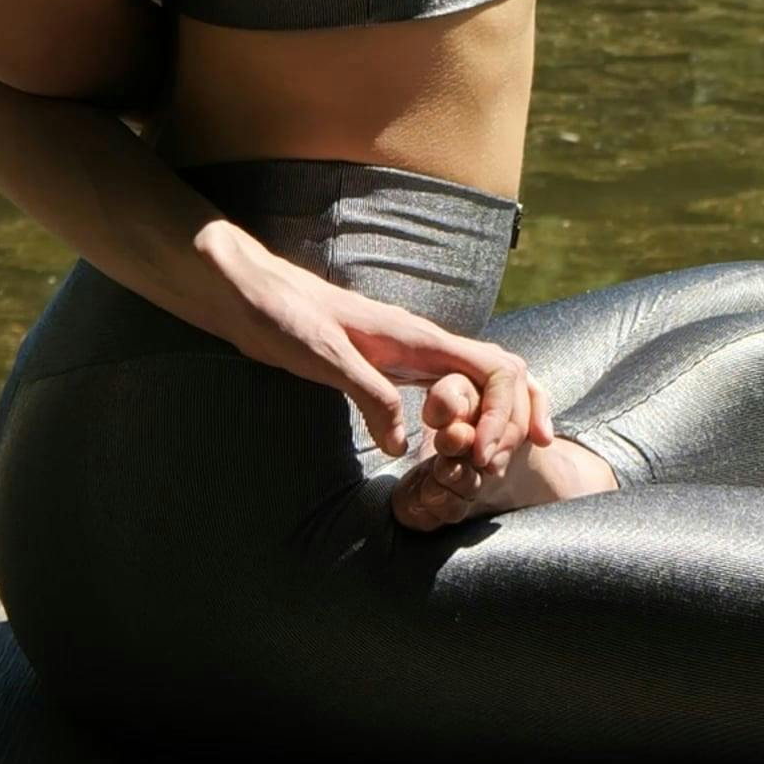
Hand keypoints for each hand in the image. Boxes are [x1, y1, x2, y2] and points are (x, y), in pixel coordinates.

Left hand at [193, 215, 553, 459]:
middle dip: (511, 420)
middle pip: (500, 375)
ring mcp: (411, 356)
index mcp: (417, 338)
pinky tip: (458, 446)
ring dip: (495, 420)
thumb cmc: (283, 316)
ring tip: (485, 465)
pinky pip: (448, 390)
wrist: (252, 295)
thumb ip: (367, 393)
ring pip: (478, 382)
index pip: (494, 367)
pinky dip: (467, 416)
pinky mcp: (392, 369)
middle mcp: (423, 344)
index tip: (481, 454)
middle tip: (488, 468)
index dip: (504, 412)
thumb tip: (401, 445)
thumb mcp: (323, 357)